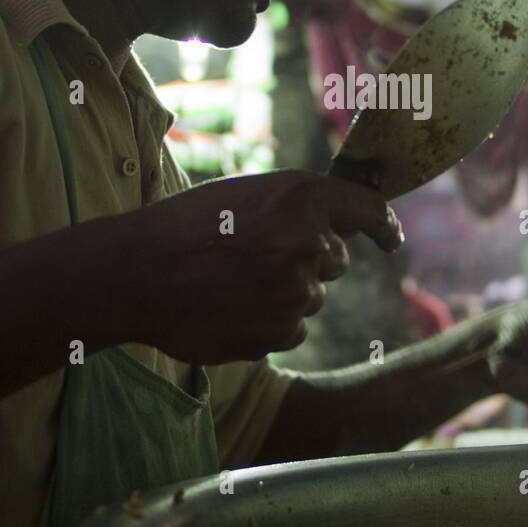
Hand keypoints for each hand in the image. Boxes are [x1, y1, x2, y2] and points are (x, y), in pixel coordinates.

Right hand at [119, 170, 402, 363]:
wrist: (136, 274)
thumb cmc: (185, 228)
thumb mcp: (246, 195)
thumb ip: (297, 207)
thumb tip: (336, 228)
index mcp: (301, 196)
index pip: (368, 209)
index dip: (384, 225)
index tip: (391, 239)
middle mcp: (308, 240)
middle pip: (336, 260)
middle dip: (307, 261)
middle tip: (255, 257)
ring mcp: (296, 290)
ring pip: (311, 297)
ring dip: (283, 293)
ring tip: (231, 283)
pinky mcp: (280, 331)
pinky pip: (293, 329)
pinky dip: (269, 323)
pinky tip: (230, 309)